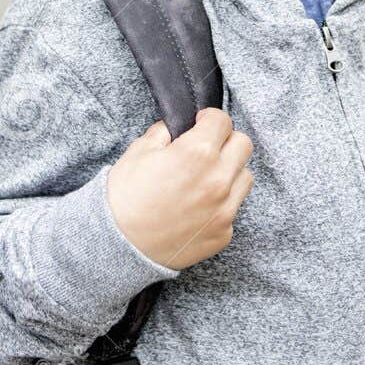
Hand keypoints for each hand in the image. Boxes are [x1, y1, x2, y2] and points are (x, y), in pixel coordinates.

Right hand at [105, 107, 253, 269]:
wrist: (120, 246)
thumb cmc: (124, 199)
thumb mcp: (138, 152)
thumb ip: (164, 132)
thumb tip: (178, 126)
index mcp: (198, 153)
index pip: (222, 120)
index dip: (208, 118)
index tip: (201, 123)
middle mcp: (218, 179)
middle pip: (243, 145)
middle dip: (226, 140)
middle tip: (207, 148)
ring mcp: (224, 209)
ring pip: (245, 177)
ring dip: (229, 172)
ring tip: (204, 179)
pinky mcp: (224, 233)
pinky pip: (233, 209)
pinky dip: (220, 204)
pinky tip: (197, 207)